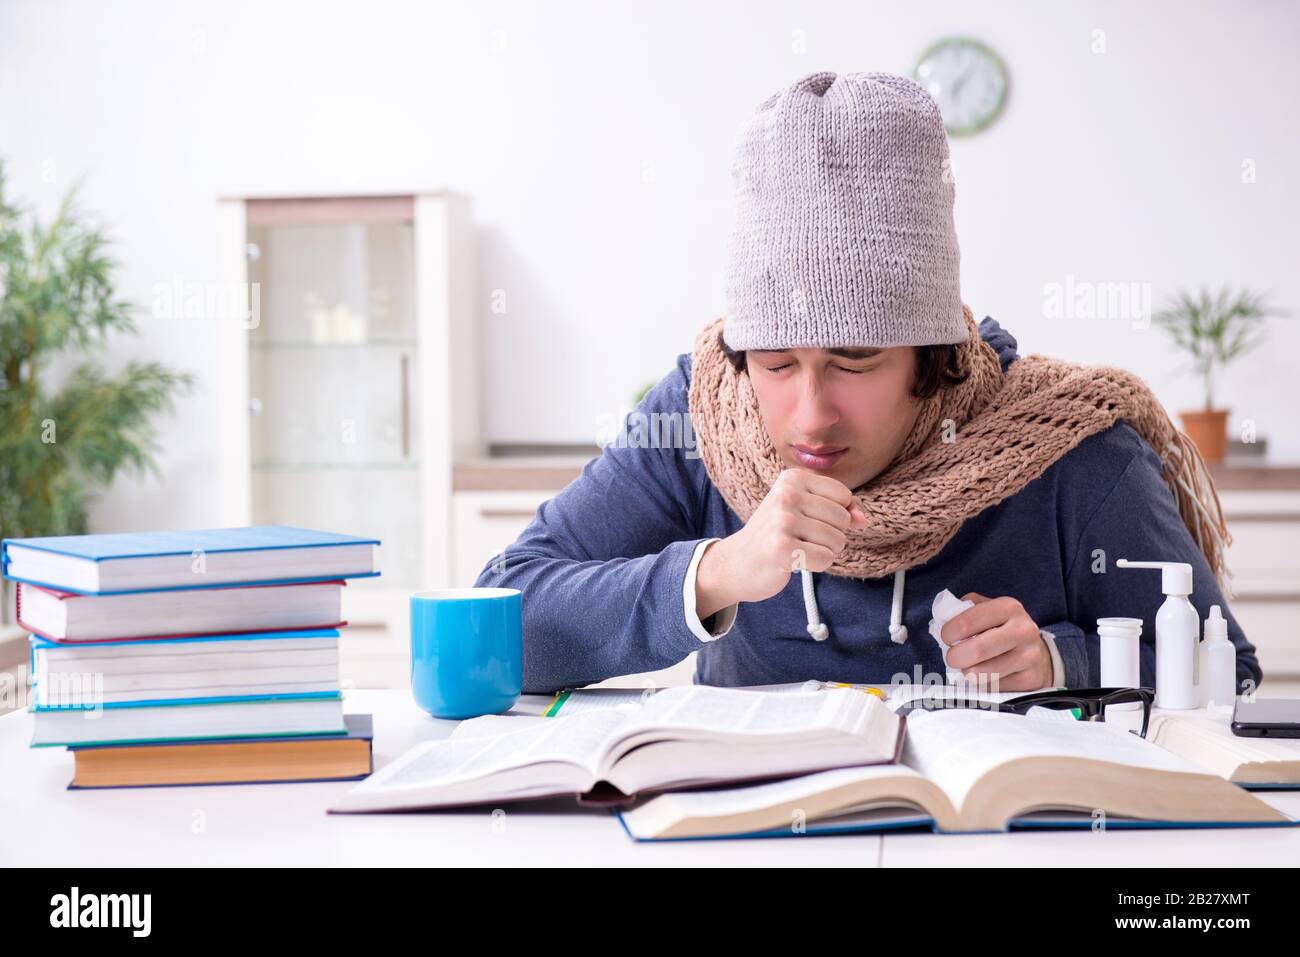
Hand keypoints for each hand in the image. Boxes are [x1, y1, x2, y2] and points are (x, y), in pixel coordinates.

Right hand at [695, 468, 866, 619]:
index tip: (810, 520)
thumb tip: (863, 519)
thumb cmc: (775, 534)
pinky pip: (825, 559)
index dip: (836, 514)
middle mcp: (787, 494)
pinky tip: (795, 560)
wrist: (736, 562)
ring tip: (798, 548)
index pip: (843, 495)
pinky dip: (816, 564)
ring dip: (823, 551)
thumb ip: (839, 508)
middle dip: (831, 535)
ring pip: (837, 540)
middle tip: (802, 538)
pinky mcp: (781, 547)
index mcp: (792, 478)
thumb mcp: (804, 509)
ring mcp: (782, 520)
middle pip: (843, 519)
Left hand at [940, 593, 1053, 691]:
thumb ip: (962, 610)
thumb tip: (942, 621)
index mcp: (1008, 607)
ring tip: (968, 667)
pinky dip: (982, 685)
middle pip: (976, 650)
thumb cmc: (1000, 628)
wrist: (1035, 651)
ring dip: (967, 673)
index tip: (947, 638)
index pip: (967, 622)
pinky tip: (986, 676)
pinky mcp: (1031, 679)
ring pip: (982, 673)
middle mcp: (1023, 630)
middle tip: (952, 657)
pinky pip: (993, 688)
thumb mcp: (985, 610)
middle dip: (954, 657)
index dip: (948, 633)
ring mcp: (1030, 656)